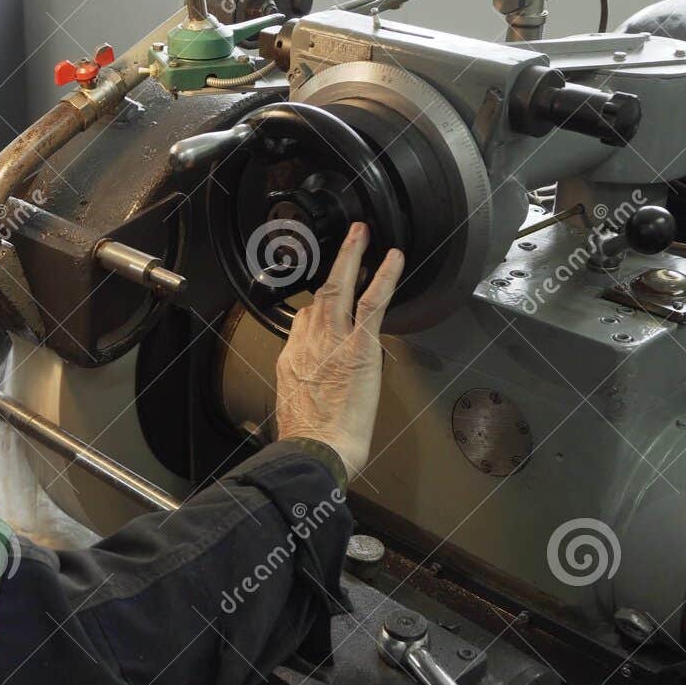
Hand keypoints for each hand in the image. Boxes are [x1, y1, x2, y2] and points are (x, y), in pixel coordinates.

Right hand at [274, 223, 405, 478]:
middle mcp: (308, 343)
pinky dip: (383, 277)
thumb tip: (309, 389)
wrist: (315, 451)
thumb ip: (302, 389)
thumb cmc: (309, 443)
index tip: (328, 298)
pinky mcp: (359, 346)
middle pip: (319, 295)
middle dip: (334, 264)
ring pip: (340, 287)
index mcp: (292, 360)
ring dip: (352, 256)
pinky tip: (393, 258)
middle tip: (348, 240)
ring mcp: (332, 341)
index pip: (303, 322)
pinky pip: (371, 302)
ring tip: (362, 233)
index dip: (317, 307)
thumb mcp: (294, 411)